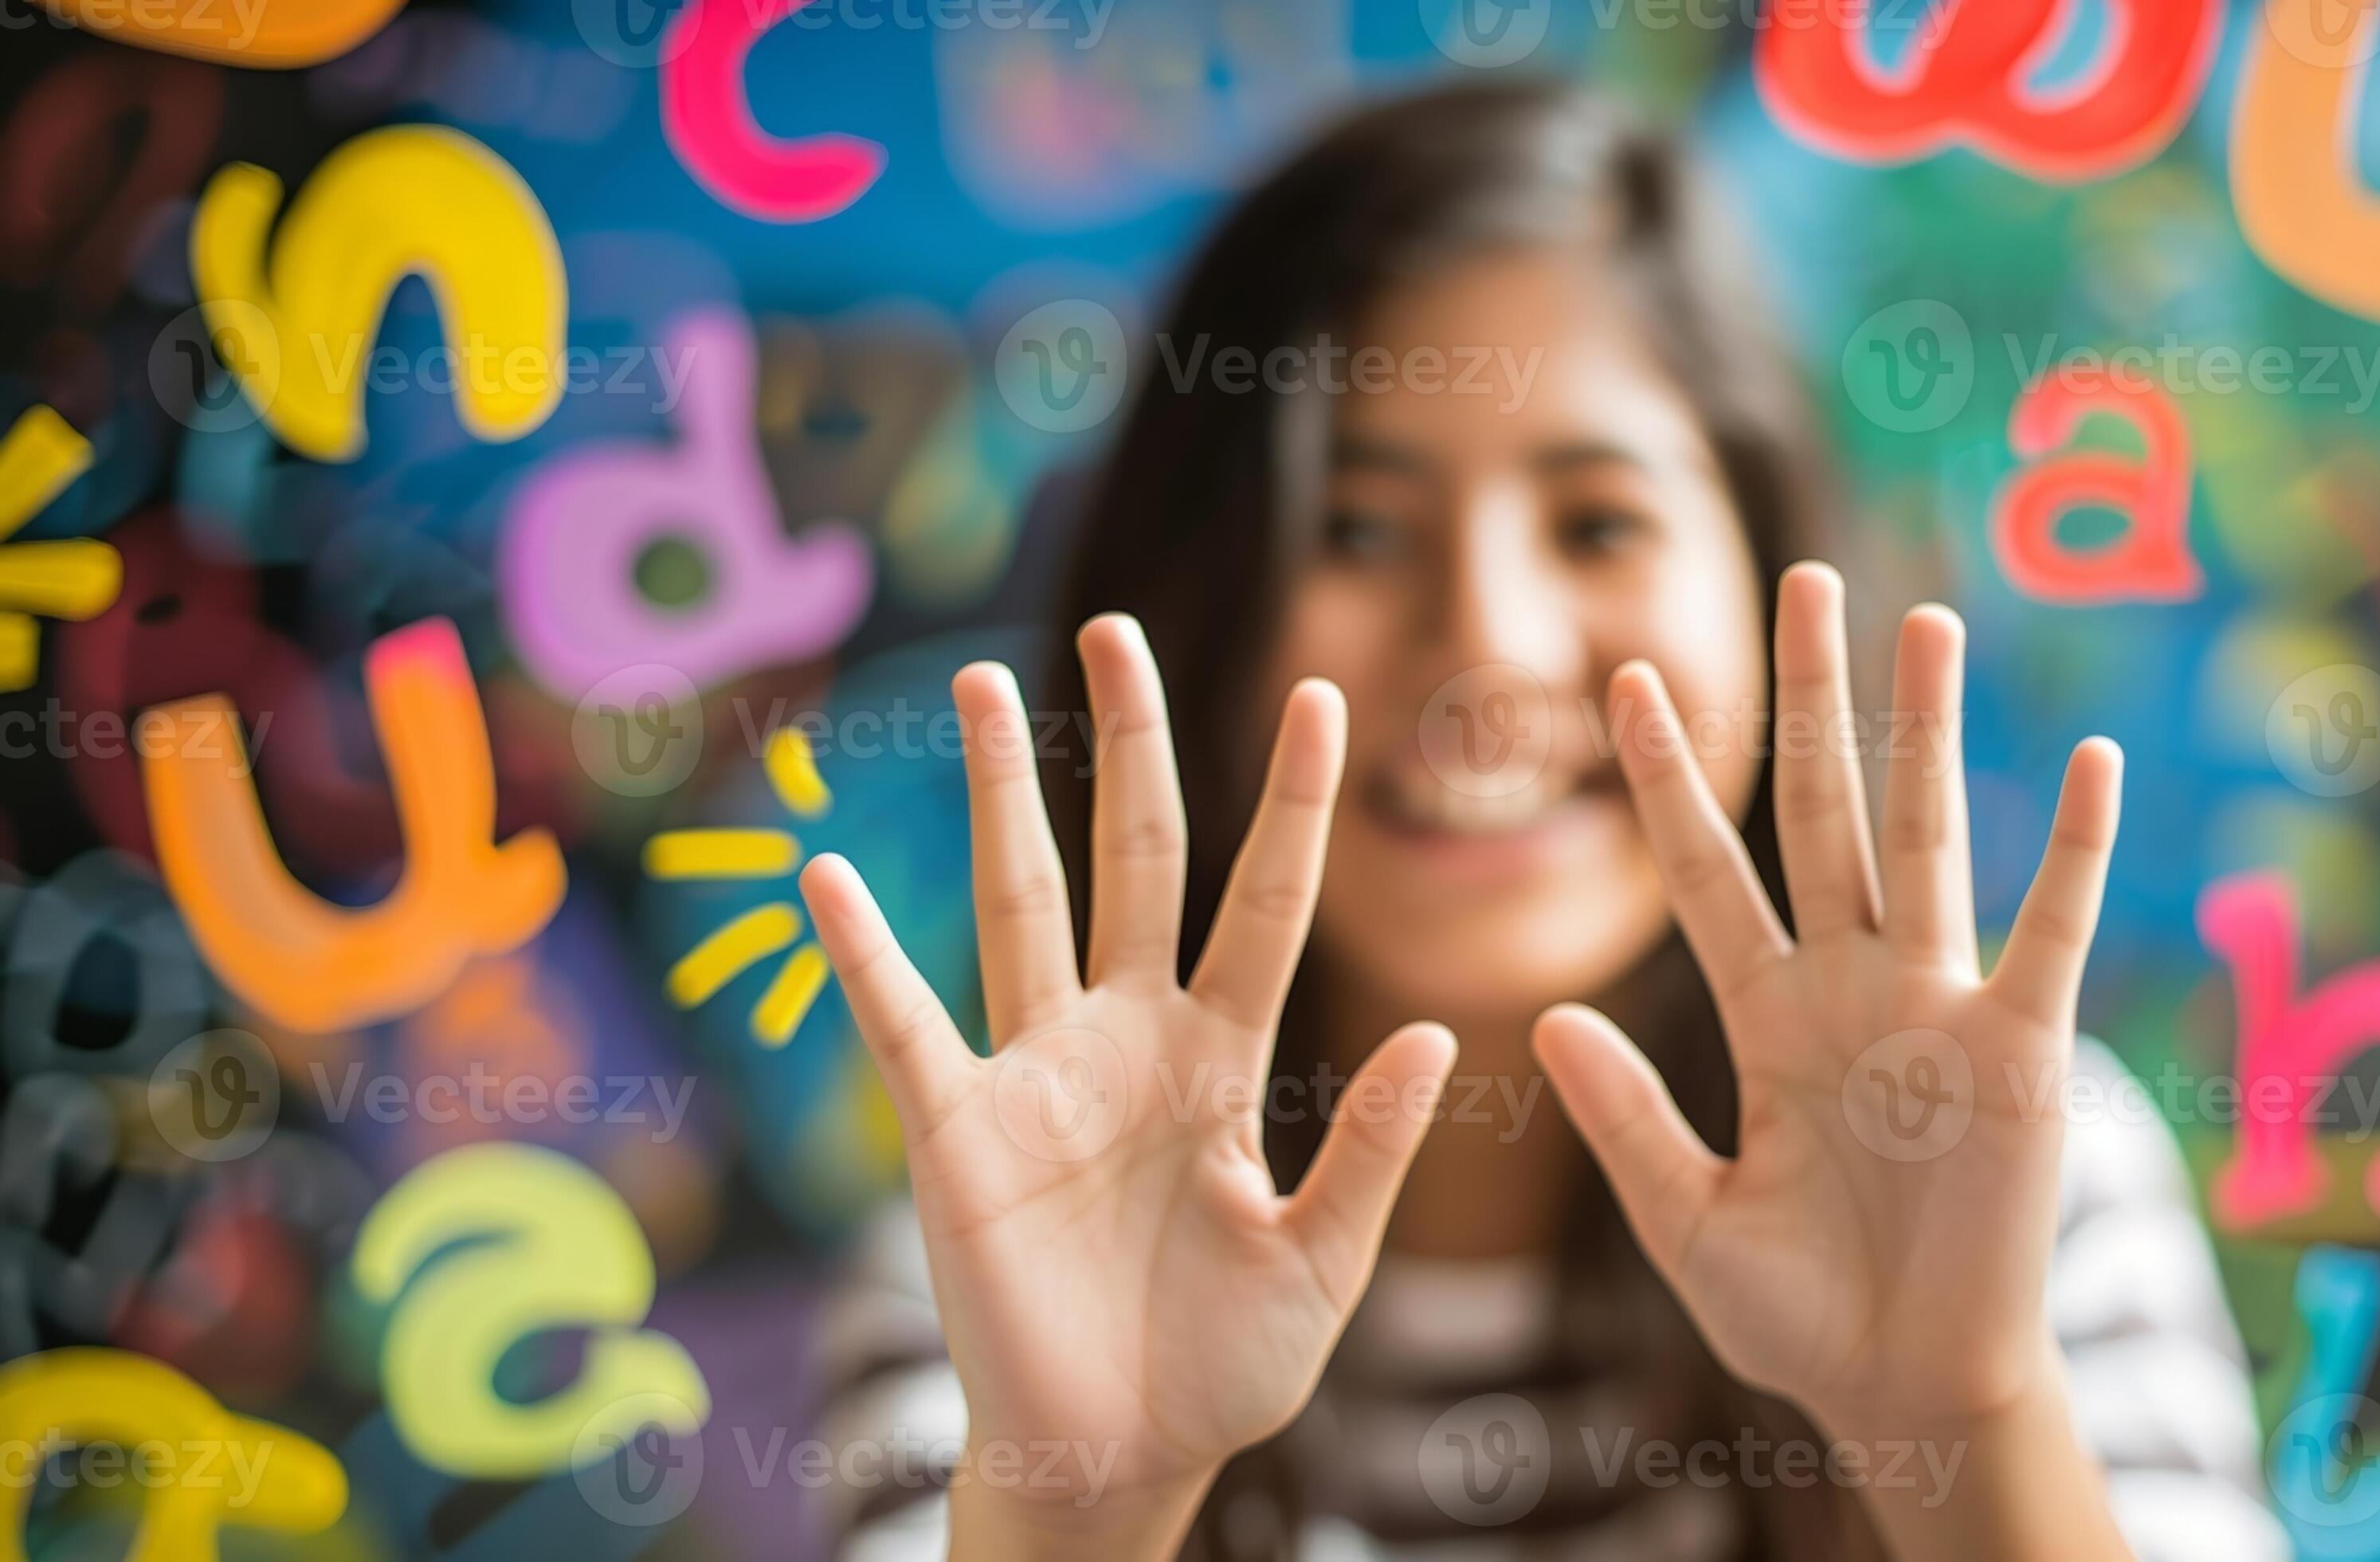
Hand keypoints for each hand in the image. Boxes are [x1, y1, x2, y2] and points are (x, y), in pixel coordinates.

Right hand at [800, 615, 1455, 1558]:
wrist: (1117, 1458)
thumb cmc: (1222, 1368)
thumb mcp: (1323, 1263)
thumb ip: (1373, 1152)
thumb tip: (1431, 1033)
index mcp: (1224, 1059)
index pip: (1265, 902)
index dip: (1292, 805)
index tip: (1325, 695)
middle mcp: (1128, 1040)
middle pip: (1134, 860)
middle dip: (1131, 746)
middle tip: (1120, 630)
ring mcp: (1037, 1075)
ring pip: (1017, 902)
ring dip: (1000, 794)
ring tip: (982, 682)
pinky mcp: (956, 1134)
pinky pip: (903, 1027)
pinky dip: (863, 957)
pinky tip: (825, 875)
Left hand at [1533, 563, 2123, 1444]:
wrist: (1908, 1387)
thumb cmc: (1797, 1317)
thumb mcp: (1686, 1221)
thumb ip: (1623, 1121)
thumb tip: (1542, 1018)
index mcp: (1765, 1018)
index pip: (1705, 871)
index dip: (1664, 779)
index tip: (1619, 681)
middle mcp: (1849, 987)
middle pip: (1823, 813)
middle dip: (1810, 702)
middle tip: (1803, 577)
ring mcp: (1937, 1008)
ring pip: (1929, 840)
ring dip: (1927, 734)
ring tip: (1923, 622)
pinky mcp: (2021, 1053)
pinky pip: (2052, 935)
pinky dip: (2076, 855)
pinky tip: (2092, 764)